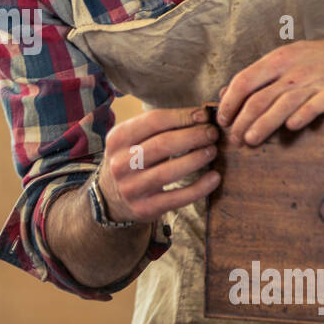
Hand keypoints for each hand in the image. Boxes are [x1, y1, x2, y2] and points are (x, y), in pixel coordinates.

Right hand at [97, 106, 220, 222]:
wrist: (109, 198)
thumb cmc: (130, 160)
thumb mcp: (131, 140)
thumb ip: (157, 127)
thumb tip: (199, 116)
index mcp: (117, 139)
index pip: (153, 121)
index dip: (182, 116)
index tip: (203, 115)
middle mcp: (120, 163)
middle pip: (162, 144)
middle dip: (193, 136)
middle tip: (212, 133)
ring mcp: (131, 188)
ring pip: (169, 171)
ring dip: (196, 159)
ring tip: (212, 151)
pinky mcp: (145, 208)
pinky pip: (177, 198)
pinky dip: (199, 188)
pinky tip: (214, 177)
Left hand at [215, 31, 323, 145]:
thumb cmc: (321, 61)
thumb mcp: (287, 60)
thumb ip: (258, 77)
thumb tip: (223, 94)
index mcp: (278, 60)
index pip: (244, 81)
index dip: (229, 102)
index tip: (223, 120)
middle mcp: (294, 71)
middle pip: (259, 98)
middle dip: (242, 121)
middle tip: (234, 139)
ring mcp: (315, 82)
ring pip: (282, 105)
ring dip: (263, 125)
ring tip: (250, 140)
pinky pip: (314, 107)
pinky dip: (301, 117)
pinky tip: (291, 128)